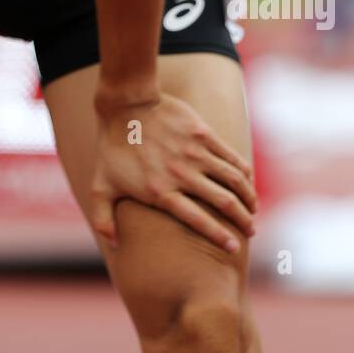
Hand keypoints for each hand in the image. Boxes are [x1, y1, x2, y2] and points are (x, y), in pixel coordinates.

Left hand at [90, 92, 256, 252]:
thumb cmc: (111, 147)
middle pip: (223, 202)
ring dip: (248, 197)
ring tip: (253, 208)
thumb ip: (103, 218)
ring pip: (232, 180)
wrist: (124, 104)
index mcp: (160, 192)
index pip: (197, 220)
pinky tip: (248, 180)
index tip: (233, 247)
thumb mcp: (100, 186)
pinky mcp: (202, 133)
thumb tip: (113, 245)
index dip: (219, 236)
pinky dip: (243, 171)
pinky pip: (230, 156)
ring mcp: (194, 153)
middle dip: (242, 220)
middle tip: (251, 230)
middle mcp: (181, 175)